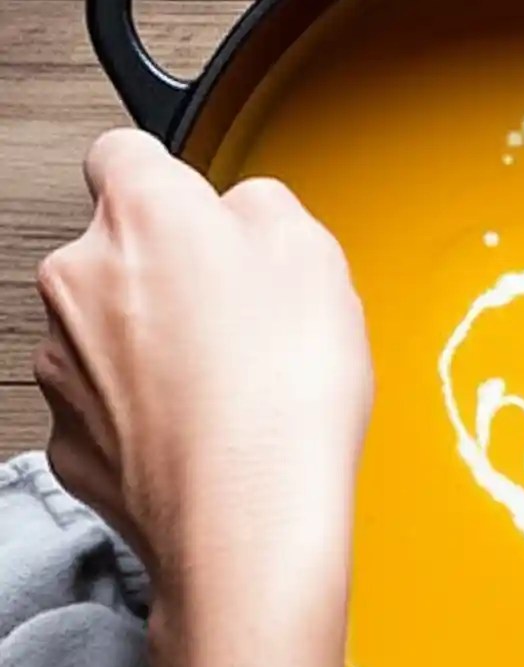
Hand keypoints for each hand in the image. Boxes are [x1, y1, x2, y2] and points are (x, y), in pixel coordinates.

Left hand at [35, 128, 371, 666]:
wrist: (249, 516)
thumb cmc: (283, 390)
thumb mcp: (316, 254)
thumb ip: (265, 206)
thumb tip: (244, 212)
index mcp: (144, 214)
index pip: (125, 150)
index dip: (169, 177)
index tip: (196, 205)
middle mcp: (80, 276)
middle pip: (117, 248)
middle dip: (169, 271)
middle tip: (242, 313)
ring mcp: (63, 362)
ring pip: (107, 327)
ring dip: (154, 342)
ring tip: (233, 382)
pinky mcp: (67, 437)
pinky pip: (105, 401)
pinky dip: (144, 409)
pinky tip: (203, 430)